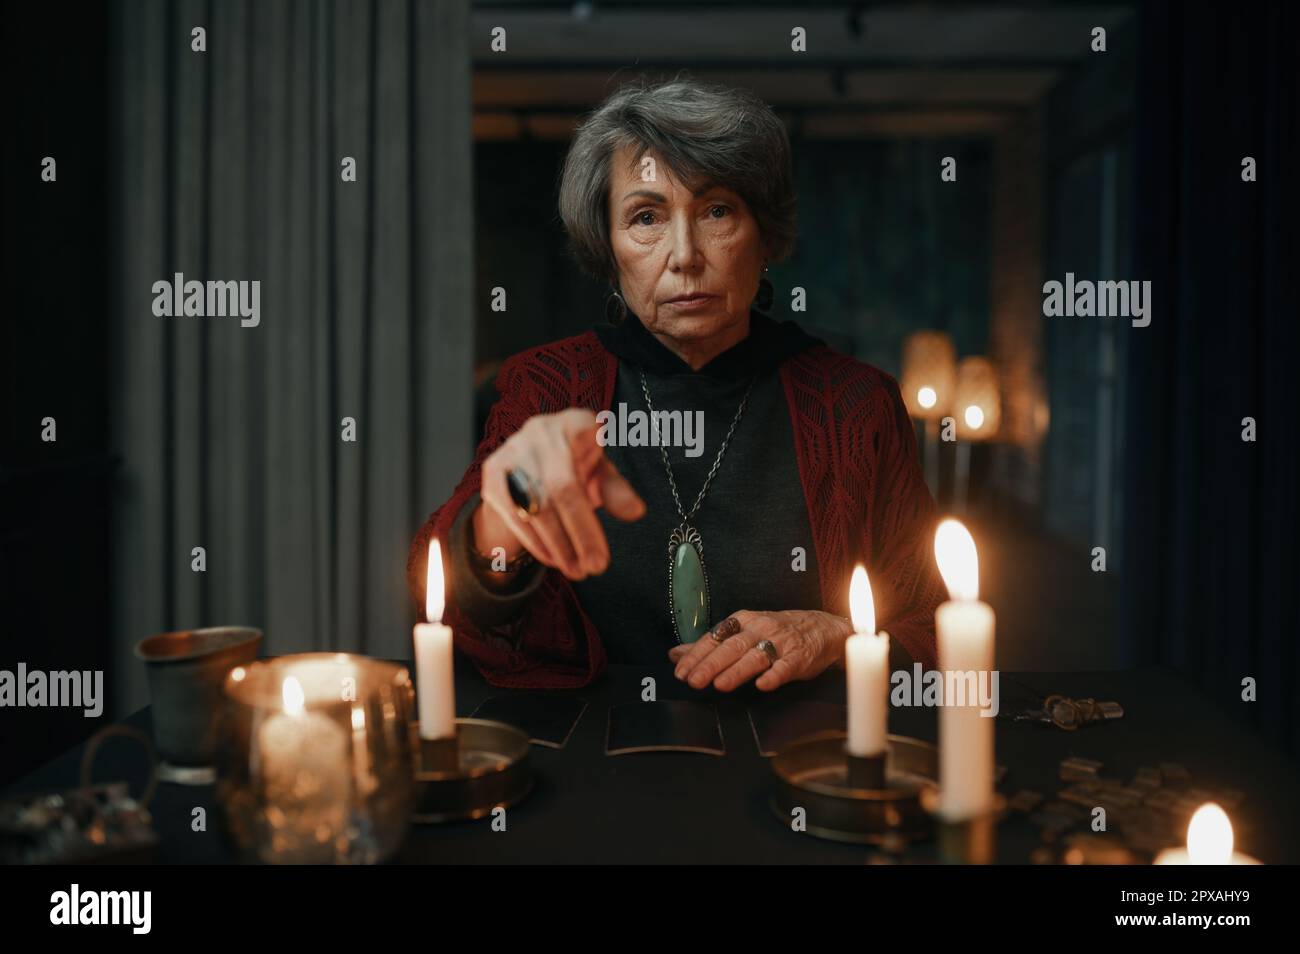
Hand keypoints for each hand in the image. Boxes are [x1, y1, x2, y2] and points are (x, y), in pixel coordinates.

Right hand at [477, 408, 645, 580]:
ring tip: (577, 570)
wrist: (528, 467)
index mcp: (575, 423)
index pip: (594, 457)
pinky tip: (553, 559)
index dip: (605, 485)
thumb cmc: (574, 468)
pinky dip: (536, 542)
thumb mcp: (600, 475)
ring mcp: (512, 451)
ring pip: (537, 506)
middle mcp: (540, 430)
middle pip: (563, 488)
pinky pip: (515, 514)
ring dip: (559, 545)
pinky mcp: (492, 472)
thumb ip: (617, 490)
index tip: (629, 513)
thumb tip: (635, 511)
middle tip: (596, 567)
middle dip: (581, 532)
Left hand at [667, 609, 854, 691]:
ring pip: (756, 656)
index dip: (697, 654)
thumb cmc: (777, 632)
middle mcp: (760, 629)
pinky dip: (774, 675)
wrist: (823, 628)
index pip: (715, 637)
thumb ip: (710, 644)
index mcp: (744, 621)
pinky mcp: (800, 657)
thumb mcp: (743, 631)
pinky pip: (786, 666)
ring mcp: (781, 643)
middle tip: (693, 681)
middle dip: (711, 664)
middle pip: (732, 646)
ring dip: (737, 670)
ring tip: (720, 685)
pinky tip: (763, 685)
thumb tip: (674, 654)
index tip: (680, 671)